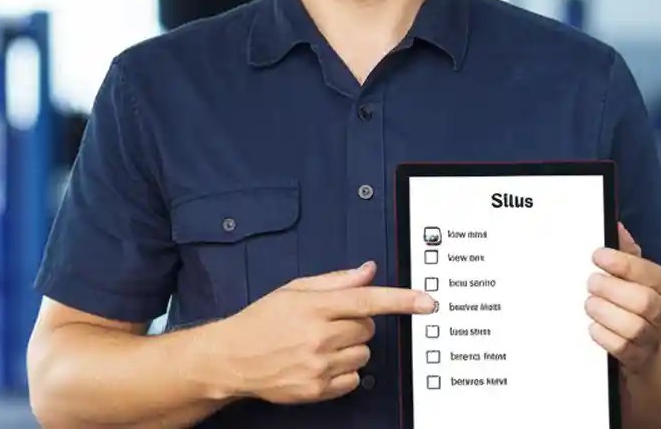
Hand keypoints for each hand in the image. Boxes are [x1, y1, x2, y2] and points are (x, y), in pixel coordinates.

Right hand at [210, 261, 436, 404]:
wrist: (232, 357)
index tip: (427, 302)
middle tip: (329, 323)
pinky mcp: (318, 390)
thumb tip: (368, 271)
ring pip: (365, 354)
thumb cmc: (261, 321)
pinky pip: (354, 379)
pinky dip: (345, 371)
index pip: (367, 300)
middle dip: (356, 323)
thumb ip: (335, 281)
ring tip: (321, 344)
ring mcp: (319, 366)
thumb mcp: (293, 290)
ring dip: (352, 348)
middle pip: (369, 328)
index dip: (401, 300)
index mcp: (314, 306)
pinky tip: (321, 363)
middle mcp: (319, 336)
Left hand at [586, 223, 660, 374]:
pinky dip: (604, 336)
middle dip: (613, 289)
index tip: (599, 256)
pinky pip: (623, 349)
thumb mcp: (644, 286)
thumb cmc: (648, 317)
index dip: (626, 265)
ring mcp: (656, 343)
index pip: (655, 275)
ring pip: (635, 327)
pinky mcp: (640, 365)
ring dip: (606, 313)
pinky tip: (594, 328)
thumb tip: (616, 228)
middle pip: (645, 301)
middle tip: (591, 283)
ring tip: (591, 305)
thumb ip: (631, 259)